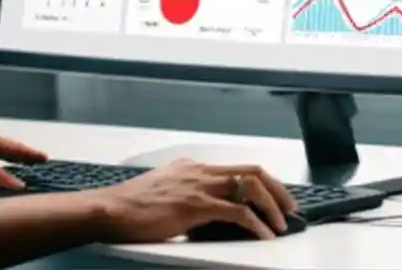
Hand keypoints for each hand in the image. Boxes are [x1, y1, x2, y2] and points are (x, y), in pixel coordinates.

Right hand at [90, 158, 299, 241]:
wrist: (111, 209)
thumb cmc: (131, 206)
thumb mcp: (164, 190)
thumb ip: (186, 193)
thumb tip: (208, 211)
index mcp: (192, 167)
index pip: (237, 168)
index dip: (262, 182)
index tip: (275, 197)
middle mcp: (199, 171)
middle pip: (252, 171)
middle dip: (277, 189)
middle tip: (290, 208)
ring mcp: (198, 186)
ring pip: (250, 187)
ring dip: (272, 206)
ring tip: (282, 223)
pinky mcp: (195, 205)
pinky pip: (237, 212)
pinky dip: (256, 223)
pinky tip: (263, 235)